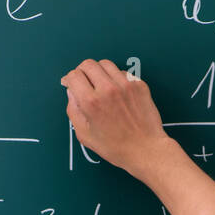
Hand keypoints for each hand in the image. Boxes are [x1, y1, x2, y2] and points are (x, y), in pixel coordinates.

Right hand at [60, 59, 169, 178]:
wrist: (145, 150)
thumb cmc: (115, 147)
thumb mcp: (85, 135)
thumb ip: (73, 111)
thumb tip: (72, 93)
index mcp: (91, 102)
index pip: (74, 76)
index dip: (69, 79)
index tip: (71, 84)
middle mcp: (108, 89)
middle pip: (88, 64)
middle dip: (82, 72)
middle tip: (83, 82)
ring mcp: (125, 85)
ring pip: (105, 64)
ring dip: (99, 72)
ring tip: (100, 85)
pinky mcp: (139, 85)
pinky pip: (122, 72)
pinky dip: (115, 78)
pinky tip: (116, 91)